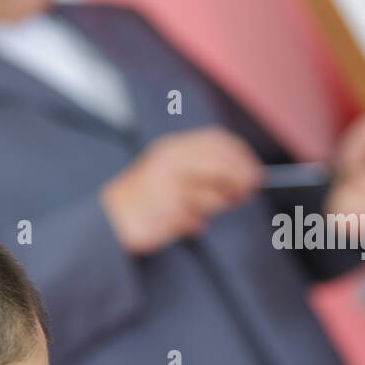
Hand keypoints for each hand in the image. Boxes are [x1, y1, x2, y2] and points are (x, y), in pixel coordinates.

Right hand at [100, 127, 263, 254]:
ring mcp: (172, 186)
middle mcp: (172, 161)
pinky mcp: (171, 210)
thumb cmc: (144, 197)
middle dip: (243, 178)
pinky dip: (198, 223)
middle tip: (249, 190)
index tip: (255, 170)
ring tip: (200, 211)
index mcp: (172, 147)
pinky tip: (184, 223)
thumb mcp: (168, 169)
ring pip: (217, 194)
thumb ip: (201, 166)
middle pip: (224, 164)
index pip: (218, 140)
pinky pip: (200, 217)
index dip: (242, 155)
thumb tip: (244, 174)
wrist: (109, 220)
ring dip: (219, 205)